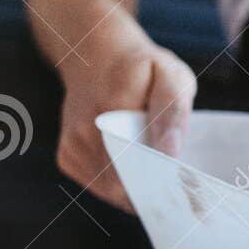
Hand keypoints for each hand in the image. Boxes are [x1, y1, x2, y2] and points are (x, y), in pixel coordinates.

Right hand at [54, 19, 195, 211]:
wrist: (95, 56)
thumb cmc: (140, 69)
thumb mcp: (170, 74)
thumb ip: (172, 110)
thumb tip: (170, 152)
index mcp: (114, 104)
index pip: (137, 161)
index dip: (160, 183)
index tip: (181, 190)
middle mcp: (86, 128)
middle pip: (122, 184)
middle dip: (151, 191)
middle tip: (177, 190)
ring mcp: (73, 144)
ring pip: (112, 191)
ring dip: (136, 190)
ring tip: (156, 173)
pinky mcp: (67, 156)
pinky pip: (100, 186)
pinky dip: (119, 185)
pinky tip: (133, 168)